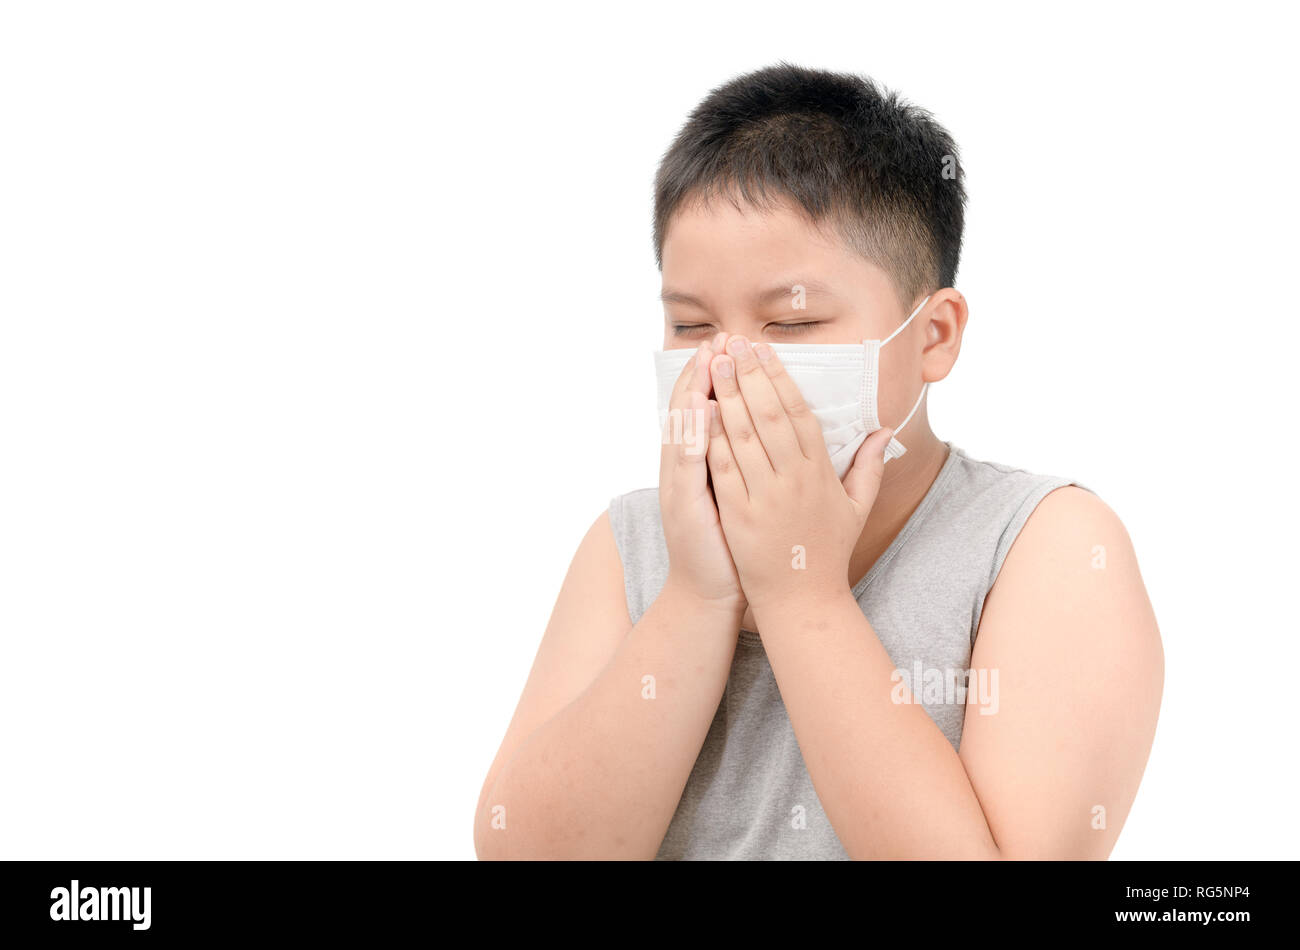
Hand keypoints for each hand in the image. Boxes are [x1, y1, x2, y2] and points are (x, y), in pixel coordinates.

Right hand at [657, 333, 746, 612]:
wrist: (707, 592)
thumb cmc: (731, 546)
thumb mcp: (740, 498)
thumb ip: (751, 463)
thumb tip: (771, 432)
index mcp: (703, 463)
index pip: (707, 408)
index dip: (717, 376)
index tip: (732, 344)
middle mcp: (685, 467)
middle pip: (692, 408)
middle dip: (706, 371)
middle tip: (719, 337)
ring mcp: (680, 484)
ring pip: (684, 427)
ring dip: (695, 391)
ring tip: (708, 359)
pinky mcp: (684, 504)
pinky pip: (687, 463)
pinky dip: (691, 434)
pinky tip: (700, 409)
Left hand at [704, 335, 892, 617]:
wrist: (803, 603)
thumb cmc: (827, 554)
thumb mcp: (857, 510)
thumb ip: (869, 467)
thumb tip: (886, 432)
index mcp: (820, 473)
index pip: (799, 413)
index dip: (779, 378)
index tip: (764, 350)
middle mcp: (794, 480)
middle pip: (770, 415)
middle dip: (750, 375)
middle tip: (734, 343)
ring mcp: (766, 497)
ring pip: (744, 436)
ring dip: (727, 396)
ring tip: (714, 364)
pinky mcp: (740, 516)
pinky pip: (724, 470)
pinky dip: (712, 439)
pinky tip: (700, 412)